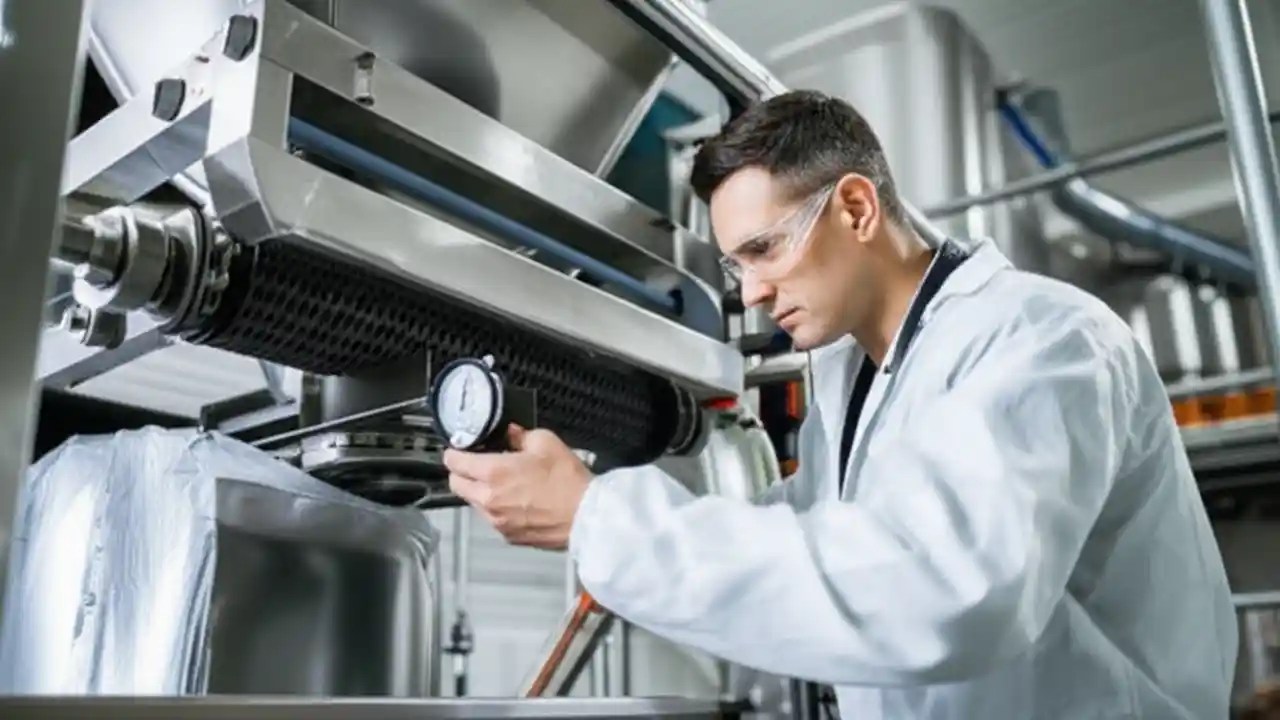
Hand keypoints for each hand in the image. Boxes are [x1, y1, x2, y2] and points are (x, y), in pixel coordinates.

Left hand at [442, 424, 591, 549]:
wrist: (587, 516)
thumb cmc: (568, 480)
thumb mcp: (545, 442)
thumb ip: (520, 435)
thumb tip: (511, 433)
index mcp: (493, 472)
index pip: (454, 462)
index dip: (454, 453)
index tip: (459, 449)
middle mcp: (489, 499)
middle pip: (456, 485)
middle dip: (461, 473)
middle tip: (476, 464)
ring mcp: (497, 521)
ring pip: (474, 503)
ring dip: (479, 491)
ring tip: (503, 483)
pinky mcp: (509, 536)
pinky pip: (492, 519)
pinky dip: (497, 509)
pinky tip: (517, 501)